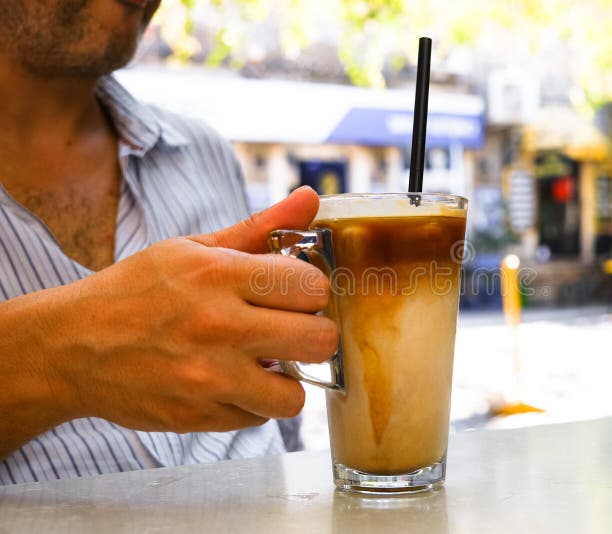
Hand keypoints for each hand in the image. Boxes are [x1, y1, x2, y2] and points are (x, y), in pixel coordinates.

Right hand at [39, 186, 335, 432]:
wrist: (69, 347)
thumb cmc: (135, 292)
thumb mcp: (192, 248)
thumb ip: (259, 228)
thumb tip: (310, 198)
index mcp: (218, 275)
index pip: (312, 286)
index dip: (311, 291)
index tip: (296, 294)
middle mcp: (218, 327)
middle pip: (319, 340)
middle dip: (313, 334)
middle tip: (290, 329)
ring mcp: (208, 378)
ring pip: (295, 396)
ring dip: (286, 381)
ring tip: (262, 363)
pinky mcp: (198, 417)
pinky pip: (258, 418)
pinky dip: (250, 403)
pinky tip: (228, 382)